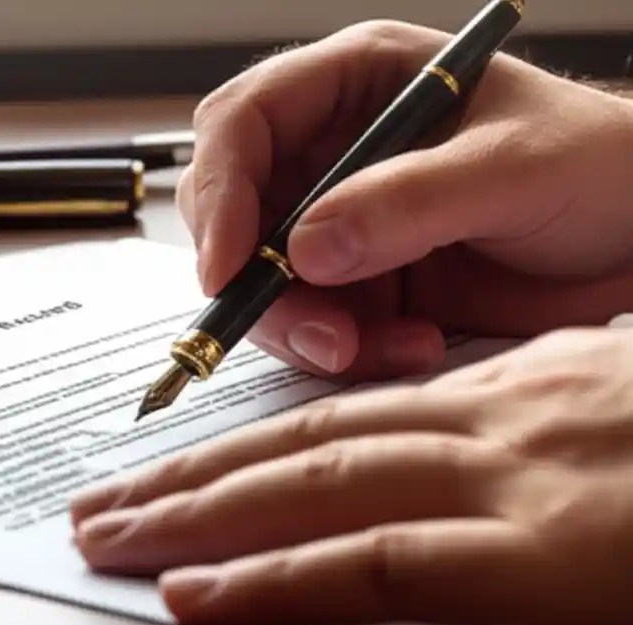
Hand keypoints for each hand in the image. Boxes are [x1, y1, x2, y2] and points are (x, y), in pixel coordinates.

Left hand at [70, 327, 632, 624]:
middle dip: (188, 475)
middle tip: (99, 505)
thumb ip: (551, 432)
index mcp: (528, 388)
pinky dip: (273, 577)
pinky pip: (371, 560)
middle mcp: (505, 416)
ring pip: (310, 486)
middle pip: (304, 441)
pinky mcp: (549, 551)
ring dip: (194, 516)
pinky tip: (196, 595)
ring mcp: (521, 477)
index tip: (179, 468)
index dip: (251, 442)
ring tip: (106, 541)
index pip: (352, 413)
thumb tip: (478, 466)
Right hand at [177, 20, 632, 380]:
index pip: (244, 122)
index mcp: (358, 83)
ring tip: (387, 349)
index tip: (228, 267)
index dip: (219, 192)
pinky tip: (416, 346)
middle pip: (237, 214)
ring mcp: (343, 220)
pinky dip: (350, 351)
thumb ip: (409, 203)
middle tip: (319, 335)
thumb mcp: (515, 170)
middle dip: (263, 284)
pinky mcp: (362, 283)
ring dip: (310, 330)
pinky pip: (315, 325)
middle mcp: (335, 150)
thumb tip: (304, 249)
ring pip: (267, 283)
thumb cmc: (604, 168)